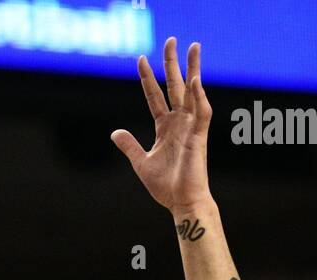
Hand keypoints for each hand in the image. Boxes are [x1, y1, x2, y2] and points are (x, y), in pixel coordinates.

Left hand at [111, 38, 211, 215]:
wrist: (181, 202)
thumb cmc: (166, 187)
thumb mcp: (141, 163)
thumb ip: (130, 146)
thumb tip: (115, 132)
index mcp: (165, 128)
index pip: (154, 96)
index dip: (147, 78)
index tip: (141, 59)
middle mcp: (179, 123)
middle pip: (175, 86)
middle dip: (172, 63)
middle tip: (172, 39)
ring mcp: (190, 127)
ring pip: (192, 91)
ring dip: (193, 68)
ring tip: (194, 46)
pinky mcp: (199, 136)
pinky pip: (202, 112)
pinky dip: (200, 96)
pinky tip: (195, 80)